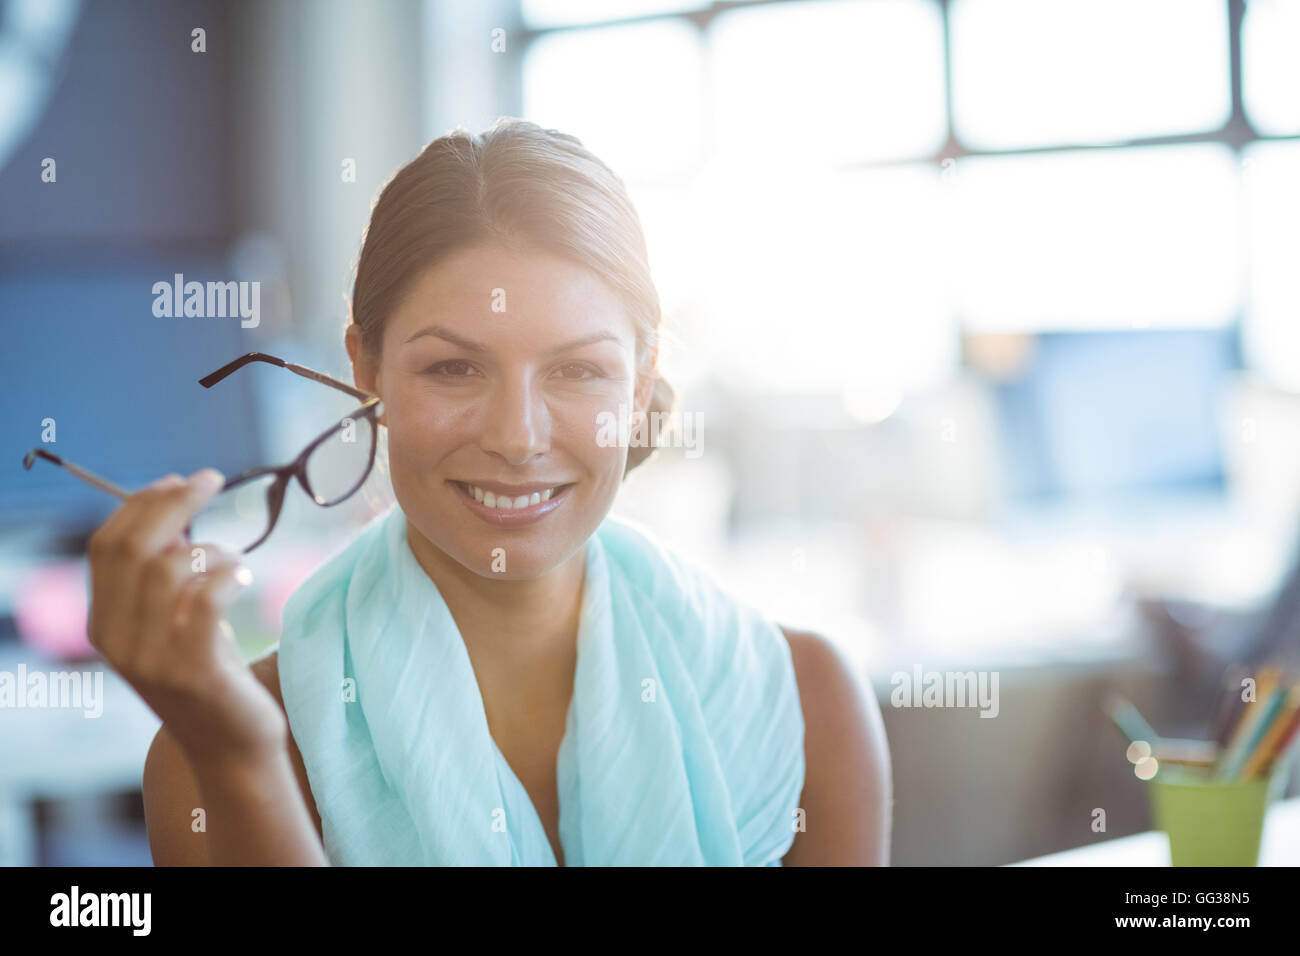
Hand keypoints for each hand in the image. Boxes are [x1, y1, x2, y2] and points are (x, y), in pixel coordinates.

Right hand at [86, 470, 287, 769]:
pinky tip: (244, 577)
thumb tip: (177, 507)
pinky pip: (205, 599)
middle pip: (132, 547)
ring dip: (211, 549)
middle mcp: (117, 638)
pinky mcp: (192, 669)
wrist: (231, 743)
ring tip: (234, 559)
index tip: (178, 481)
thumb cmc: (210, 671)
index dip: (141, 504)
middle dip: (174, 503)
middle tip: (212, 480)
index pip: (106, 544)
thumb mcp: (174, 621)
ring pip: (168, 569)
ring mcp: (151, 657)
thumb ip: (165, 575)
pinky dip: (228, 576)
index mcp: (104, 622)